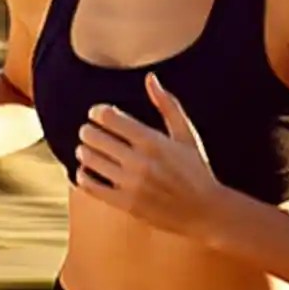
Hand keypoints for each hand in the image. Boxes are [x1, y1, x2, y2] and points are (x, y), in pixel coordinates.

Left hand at [75, 72, 221, 239]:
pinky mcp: (126, 204)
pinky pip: (93, 188)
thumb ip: (167, 104)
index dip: (98, 112)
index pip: (111, 118)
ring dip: (84, 152)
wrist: (205, 211)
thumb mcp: (186, 134)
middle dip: (87, 131)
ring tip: (85, 149)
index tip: (96, 112)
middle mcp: (140, 161)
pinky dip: (83, 177)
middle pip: (96, 138)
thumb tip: (150, 78)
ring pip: (91, 161)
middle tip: (87, 131)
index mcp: (153, 141)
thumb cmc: (196, 169)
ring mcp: (131, 184)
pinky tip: (84, 172)